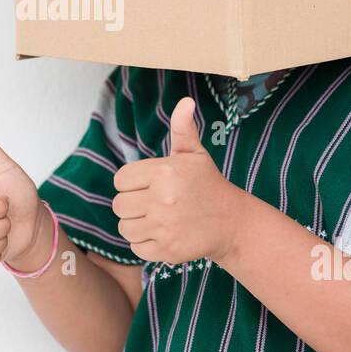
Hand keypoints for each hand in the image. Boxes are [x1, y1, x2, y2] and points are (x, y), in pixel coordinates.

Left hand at [111, 97, 242, 263]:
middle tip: (153, 202)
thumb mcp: (194, 153)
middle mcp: (163, 199)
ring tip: (156, 218)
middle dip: (132, 203)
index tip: (149, 184)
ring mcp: (165, 227)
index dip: (132, 182)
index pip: (120, 180)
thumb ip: (183, 127)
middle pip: (119, 204)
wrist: (231, 222)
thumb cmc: (207, 183)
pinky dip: (145, 243)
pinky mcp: (167, 250)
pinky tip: (162, 233)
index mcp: (164, 172)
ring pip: (124, 227)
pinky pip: (135, 247)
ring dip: (136, 224)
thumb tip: (186, 101)